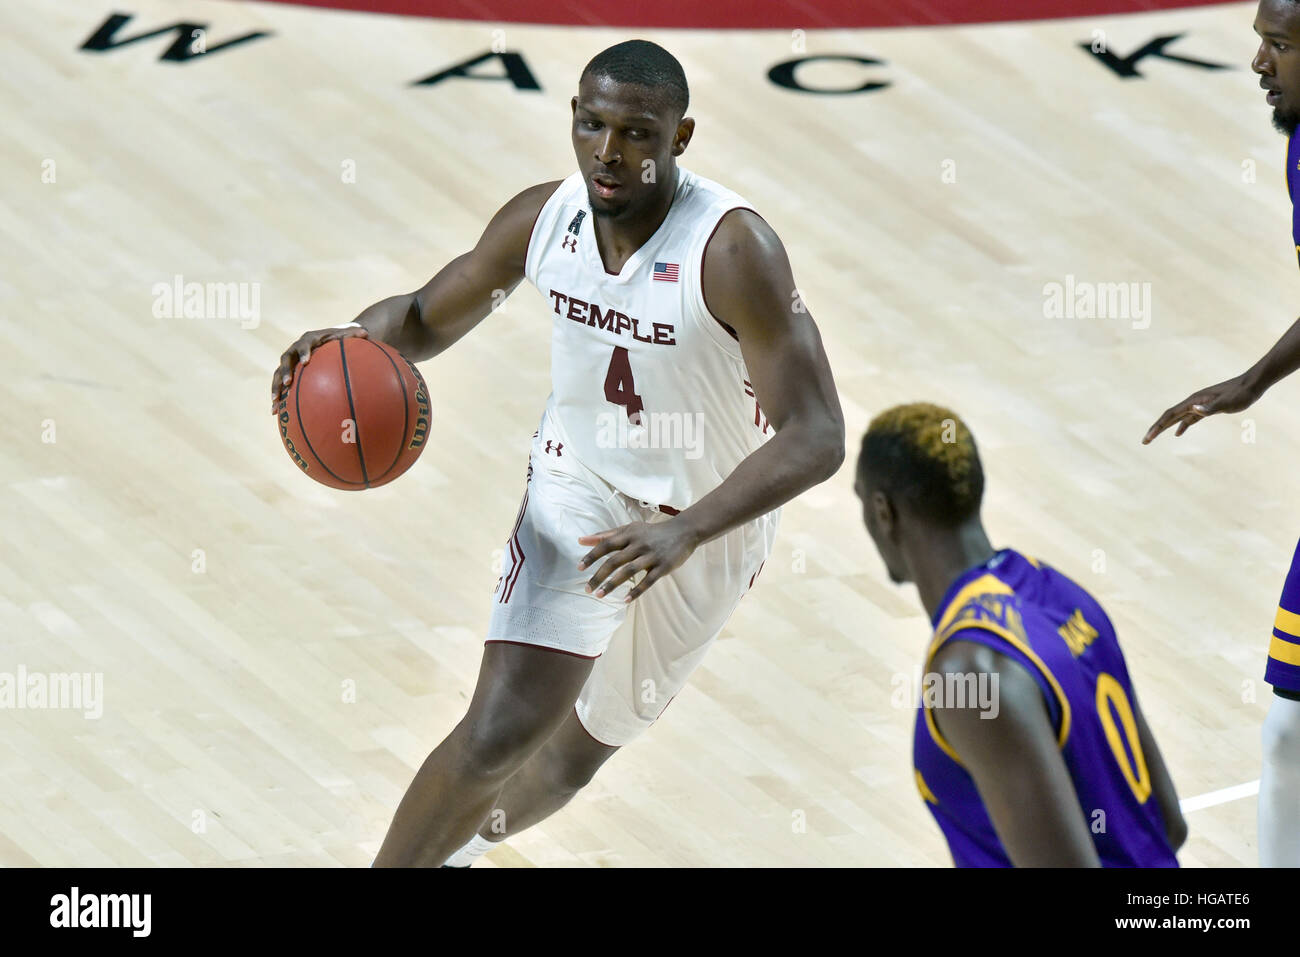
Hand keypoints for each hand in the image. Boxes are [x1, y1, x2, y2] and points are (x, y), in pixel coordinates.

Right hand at [270, 324, 368, 412]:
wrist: (327, 338)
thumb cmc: (339, 337)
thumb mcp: (347, 335)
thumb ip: (353, 335)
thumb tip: (365, 334)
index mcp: (309, 339)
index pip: (304, 344)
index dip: (303, 352)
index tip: (306, 362)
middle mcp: (295, 349)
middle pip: (285, 359)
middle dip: (284, 371)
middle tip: (287, 382)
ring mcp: (290, 361)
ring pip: (277, 373)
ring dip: (276, 386)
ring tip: (275, 401)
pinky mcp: (288, 372)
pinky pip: (280, 384)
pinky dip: (278, 397)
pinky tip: (276, 412)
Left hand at [577, 519, 701, 601]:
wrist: (683, 531)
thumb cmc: (652, 532)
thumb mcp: (629, 529)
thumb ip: (605, 535)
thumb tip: (581, 540)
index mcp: (629, 535)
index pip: (606, 545)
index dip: (592, 556)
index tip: (579, 568)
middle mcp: (638, 545)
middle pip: (614, 561)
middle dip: (598, 576)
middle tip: (587, 589)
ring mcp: (651, 556)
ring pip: (628, 571)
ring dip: (612, 584)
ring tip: (599, 595)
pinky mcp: (663, 567)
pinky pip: (648, 581)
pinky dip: (636, 590)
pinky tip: (625, 600)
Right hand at [1142, 374, 1261, 443]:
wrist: (1251, 385)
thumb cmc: (1240, 394)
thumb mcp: (1226, 403)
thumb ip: (1210, 408)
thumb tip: (1193, 410)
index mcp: (1193, 401)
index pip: (1170, 415)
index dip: (1157, 427)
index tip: (1147, 438)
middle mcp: (1192, 402)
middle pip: (1169, 417)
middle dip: (1156, 429)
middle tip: (1144, 441)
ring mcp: (1199, 405)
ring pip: (1177, 418)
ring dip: (1165, 428)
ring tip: (1154, 437)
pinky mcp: (1207, 408)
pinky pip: (1189, 419)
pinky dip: (1182, 426)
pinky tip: (1179, 434)